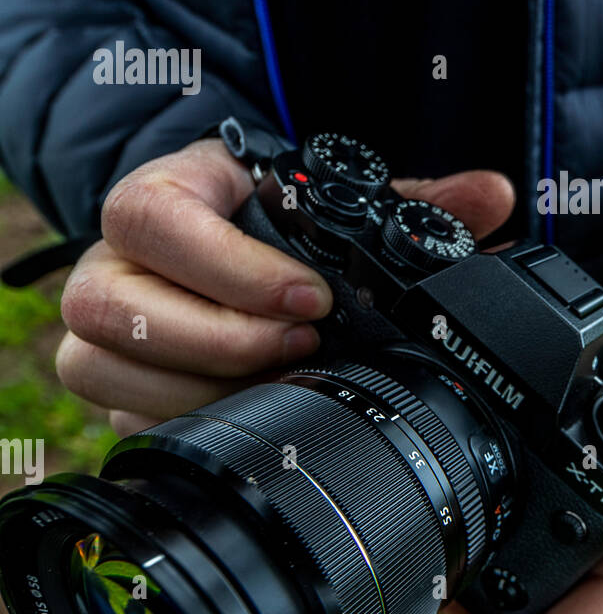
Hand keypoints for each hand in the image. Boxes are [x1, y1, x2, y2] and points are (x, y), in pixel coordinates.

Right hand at [55, 140, 514, 436]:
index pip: (152, 216)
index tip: (309, 297)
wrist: (229, 242)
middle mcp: (117, 255)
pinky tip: (244, 417)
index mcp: (169, 192)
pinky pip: (114, 414)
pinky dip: (180, 422)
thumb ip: (415, 200)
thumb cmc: (277, 220)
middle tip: (302, 349)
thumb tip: (494, 194)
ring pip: (97, 363)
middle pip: (107, 302)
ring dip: (195, 387)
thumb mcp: (337, 200)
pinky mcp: (111, 376)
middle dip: (217, 338)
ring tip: (279, 382)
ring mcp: (103, 319)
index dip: (228, 266)